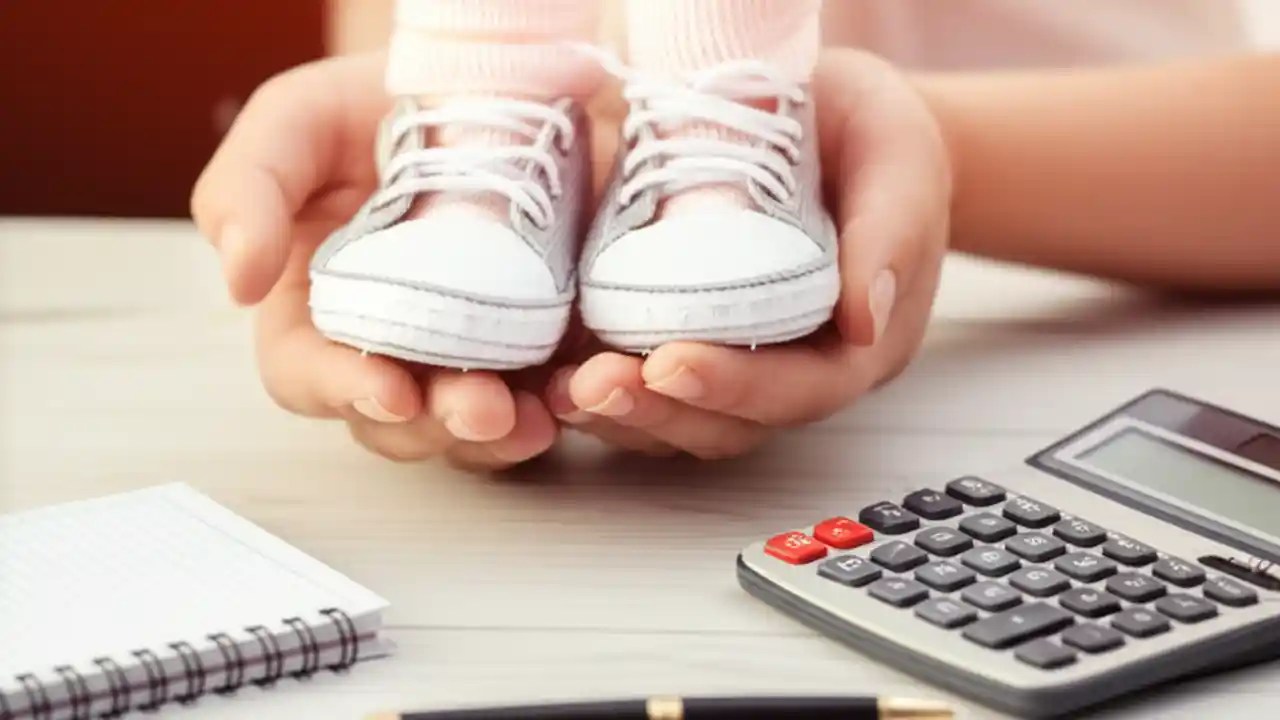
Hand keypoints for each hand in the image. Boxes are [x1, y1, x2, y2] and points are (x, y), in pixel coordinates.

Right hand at [191, 54, 560, 469]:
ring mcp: (464, 353)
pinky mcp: (536, 343)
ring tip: (532, 420)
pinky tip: (576, 396)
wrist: (478, 77)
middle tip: (479, 410)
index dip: (342, 392)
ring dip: (499, 436)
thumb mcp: (295, 122)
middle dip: (437, 425)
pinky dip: (561, 405)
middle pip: (397, 422)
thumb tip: (239, 282)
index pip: (309, 376)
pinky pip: (545, 397)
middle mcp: (388, 346)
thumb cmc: (371, 106)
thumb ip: (247, 191)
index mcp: (314, 310)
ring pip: (470, 428)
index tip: (386, 390)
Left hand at [545, 49, 952, 457]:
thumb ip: (891, 231)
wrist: (837, 121)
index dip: (735, 387)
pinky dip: (598, 387)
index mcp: (856, 344)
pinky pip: (646, 384)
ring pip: (679, 420)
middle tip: (592, 385)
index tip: (670, 364)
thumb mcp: (900, 160)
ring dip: (619, 413)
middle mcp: (795, 369)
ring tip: (561, 389)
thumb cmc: (875, 141)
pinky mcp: (689, 336)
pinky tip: (551, 372)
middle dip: (657, 412)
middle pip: (728, 423)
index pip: (798, 389)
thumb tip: (862, 316)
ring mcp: (739, 361)